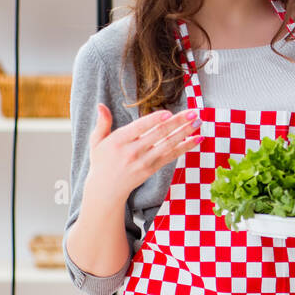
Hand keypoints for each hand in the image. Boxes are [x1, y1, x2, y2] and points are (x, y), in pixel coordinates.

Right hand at [86, 102, 201, 205]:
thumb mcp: (96, 142)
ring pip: (168, 145)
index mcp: (118, 141)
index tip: (168, 113)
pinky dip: (186, 147)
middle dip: (178, 123)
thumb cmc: (102, 161)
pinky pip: (172, 156)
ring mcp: (144, 162)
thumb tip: (101, 105)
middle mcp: (133, 152)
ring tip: (198, 121)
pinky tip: (198, 138)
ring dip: (185, 133)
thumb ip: (102, 123)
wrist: (106, 189)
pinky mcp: (153, 168)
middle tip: (193, 112)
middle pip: (158, 135)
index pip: (139, 128)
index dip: (154, 121)